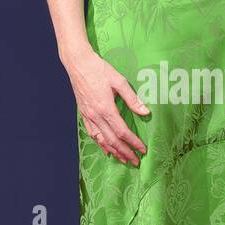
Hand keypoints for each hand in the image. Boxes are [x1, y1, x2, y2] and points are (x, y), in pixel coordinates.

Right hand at [64, 47, 148, 164]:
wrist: (78, 63)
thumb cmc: (99, 69)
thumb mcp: (119, 81)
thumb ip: (132, 99)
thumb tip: (146, 112)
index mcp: (106, 108)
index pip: (122, 132)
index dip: (133, 143)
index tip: (142, 149)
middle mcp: (95, 116)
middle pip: (112, 140)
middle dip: (125, 153)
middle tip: (136, 161)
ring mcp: (88, 116)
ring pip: (101, 140)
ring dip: (113, 151)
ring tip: (123, 160)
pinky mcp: (84, 114)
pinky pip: (92, 133)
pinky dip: (100, 143)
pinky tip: (106, 149)